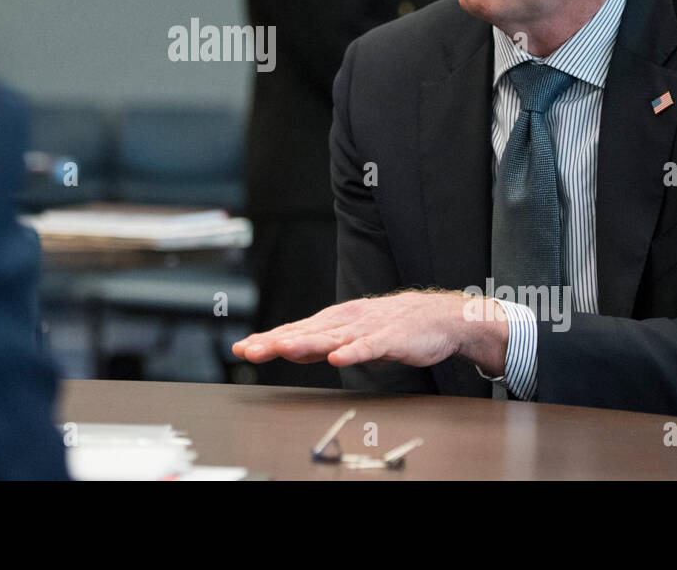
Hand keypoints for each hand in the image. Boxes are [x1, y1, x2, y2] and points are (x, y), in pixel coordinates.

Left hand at [231, 290, 507, 371]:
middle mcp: (344, 322)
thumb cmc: (390, 327)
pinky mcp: (389, 339)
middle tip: (249, 350)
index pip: (294, 330)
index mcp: (333, 321)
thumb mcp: (348, 335)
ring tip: (282, 350)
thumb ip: (319, 343)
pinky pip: (368, 347)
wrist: (435, 317)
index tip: (241, 349)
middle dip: (275, 342)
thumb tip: (287, 348)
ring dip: (305, 344)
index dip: (267, 340)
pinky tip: (337, 359)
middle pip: (305, 333)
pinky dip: (353, 353)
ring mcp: (366, 329)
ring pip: (330, 339)